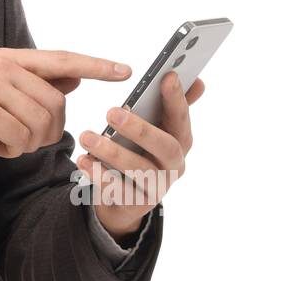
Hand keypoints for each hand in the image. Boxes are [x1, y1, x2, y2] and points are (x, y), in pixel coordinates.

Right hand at [0, 48, 131, 174]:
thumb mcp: (3, 100)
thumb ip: (36, 86)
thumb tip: (74, 77)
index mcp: (7, 59)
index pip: (61, 59)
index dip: (95, 65)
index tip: (124, 69)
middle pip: (56, 102)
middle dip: (47, 130)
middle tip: (23, 139)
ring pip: (42, 121)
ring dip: (29, 142)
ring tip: (5, 141)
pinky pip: (22, 136)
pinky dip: (14, 149)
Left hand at [77, 72, 205, 237]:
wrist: (125, 200)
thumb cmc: (140, 153)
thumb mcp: (155, 131)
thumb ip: (171, 107)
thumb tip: (197, 81)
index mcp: (180, 143)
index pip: (182, 120)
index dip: (177, 99)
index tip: (166, 76)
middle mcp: (174, 166)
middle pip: (165, 147)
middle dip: (140, 129)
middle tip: (111, 112)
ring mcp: (157, 188)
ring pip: (139, 171)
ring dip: (112, 152)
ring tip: (86, 137)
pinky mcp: (135, 204)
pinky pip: (118, 190)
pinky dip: (99, 175)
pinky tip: (83, 160)